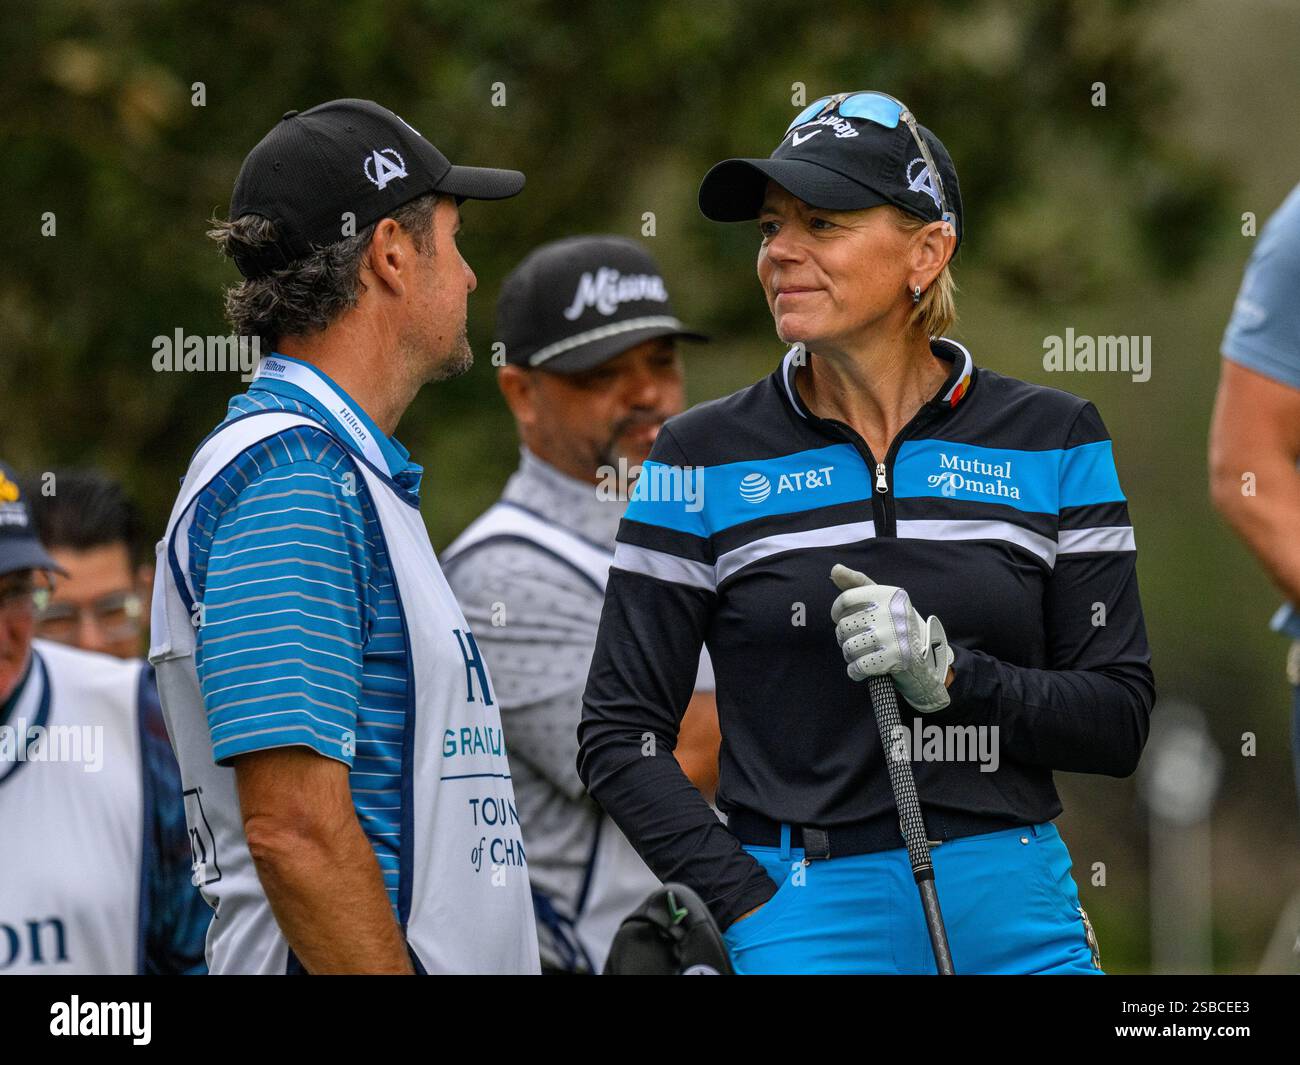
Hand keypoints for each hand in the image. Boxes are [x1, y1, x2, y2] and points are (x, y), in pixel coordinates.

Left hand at [829, 564, 954, 712]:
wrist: (925, 660)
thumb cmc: (895, 626)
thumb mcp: (882, 601)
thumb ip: (857, 584)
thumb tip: (835, 569)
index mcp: (890, 594)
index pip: (846, 599)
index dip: (837, 612)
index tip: (842, 618)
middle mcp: (894, 612)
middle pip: (844, 625)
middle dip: (844, 637)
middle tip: (858, 640)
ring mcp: (895, 636)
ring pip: (848, 647)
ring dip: (850, 655)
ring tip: (861, 654)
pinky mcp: (896, 659)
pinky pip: (858, 666)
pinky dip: (855, 671)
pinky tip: (862, 669)